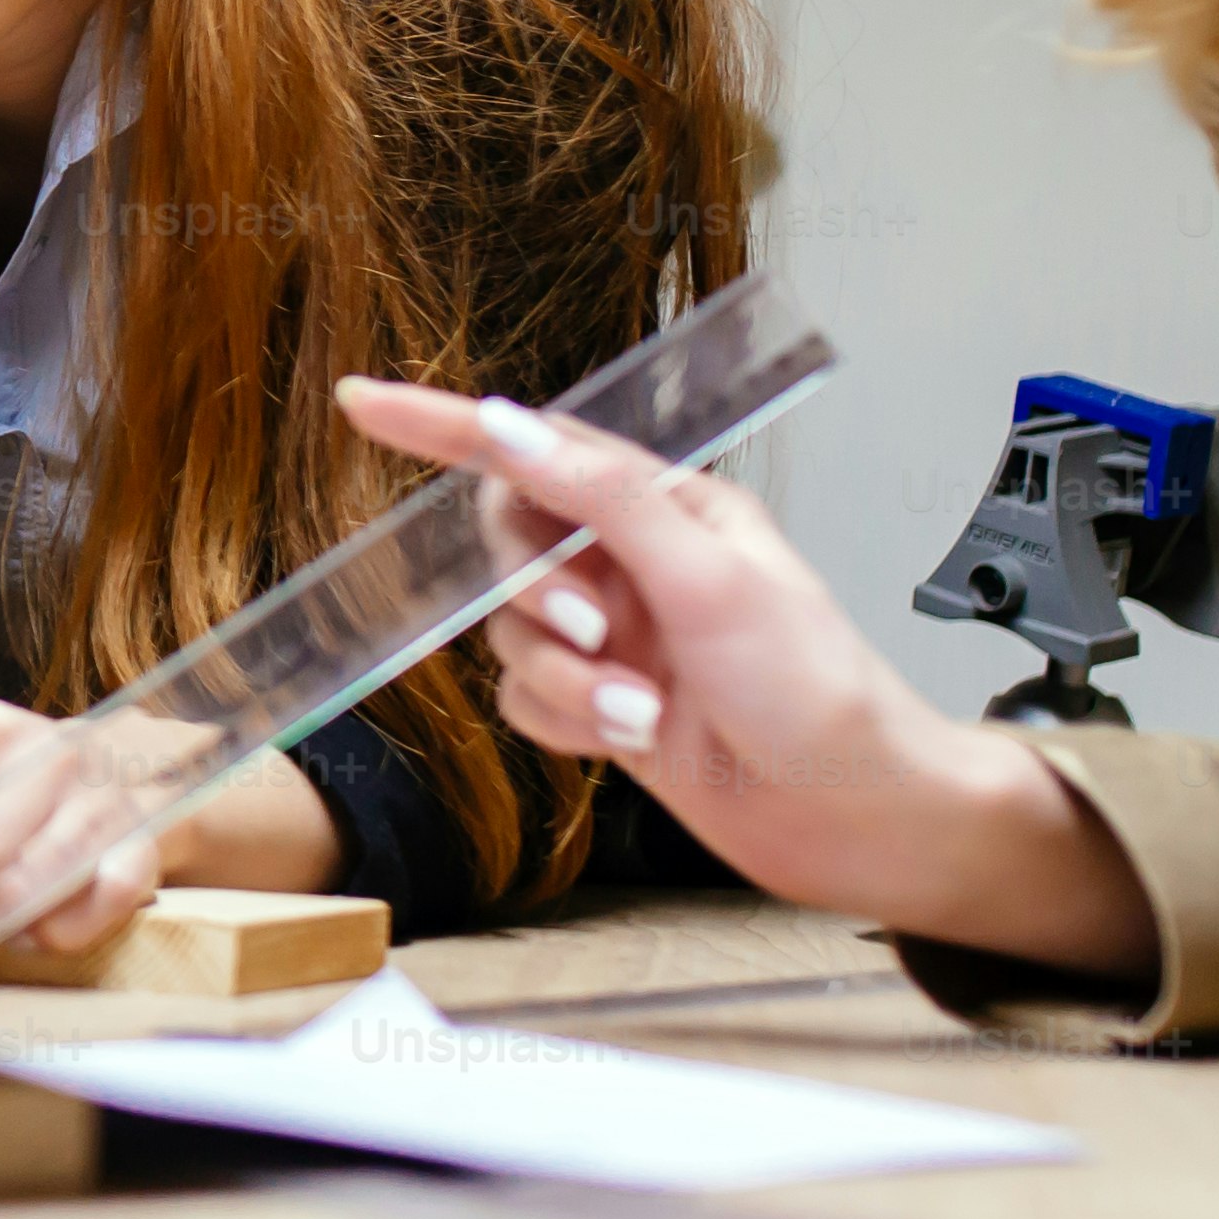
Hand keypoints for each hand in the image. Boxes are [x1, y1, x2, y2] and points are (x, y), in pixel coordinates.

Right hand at [327, 376, 1159, 980]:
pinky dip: (565, 723)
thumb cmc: (818, 689)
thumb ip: (602, 498)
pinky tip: (629, 741)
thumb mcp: (710, 577)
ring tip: (639, 712)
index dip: (443, 425)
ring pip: (511, 636)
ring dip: (563, 679)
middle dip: (534, 595)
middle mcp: (632, 564)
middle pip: (508, 548)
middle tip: (593, 631)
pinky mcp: (604, 708)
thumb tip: (507, 426)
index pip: (531, 447)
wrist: (857, 818)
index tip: (362, 401)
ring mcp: (616, 639)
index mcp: (665, 506)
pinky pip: (524, 701)